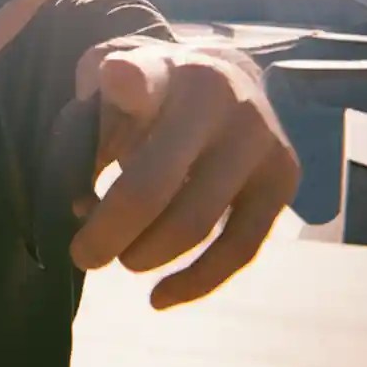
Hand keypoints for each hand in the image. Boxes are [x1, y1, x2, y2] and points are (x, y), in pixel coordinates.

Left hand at [64, 36, 299, 309]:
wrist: (225, 75)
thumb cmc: (147, 87)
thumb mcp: (109, 77)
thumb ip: (86, 127)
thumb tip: (84, 205)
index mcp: (169, 69)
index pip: (143, 79)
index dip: (127, 83)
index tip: (114, 82)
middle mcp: (224, 99)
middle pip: (153, 186)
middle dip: (107, 233)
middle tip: (82, 254)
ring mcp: (261, 139)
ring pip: (196, 225)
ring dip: (146, 256)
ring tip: (122, 258)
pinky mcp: (283, 177)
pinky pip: (241, 247)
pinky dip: (197, 281)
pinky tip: (159, 298)